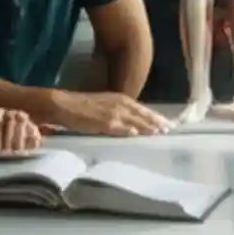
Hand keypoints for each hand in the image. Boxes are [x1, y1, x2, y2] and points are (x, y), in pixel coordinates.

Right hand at [51, 91, 172, 136]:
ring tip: (158, 133)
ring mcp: (111, 112)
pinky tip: (135, 135)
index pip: (141, 109)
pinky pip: (117, 127)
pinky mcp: (102, 121)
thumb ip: (119, 112)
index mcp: (120, 99)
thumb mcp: (106, 105)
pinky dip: (126, 130)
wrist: (64, 105)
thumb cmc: (83, 107)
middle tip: (169, 129)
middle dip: (155, 122)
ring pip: (133, 120)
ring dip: (146, 127)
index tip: (167, 123)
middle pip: (141, 114)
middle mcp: (119, 104)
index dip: (154, 116)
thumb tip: (133, 123)